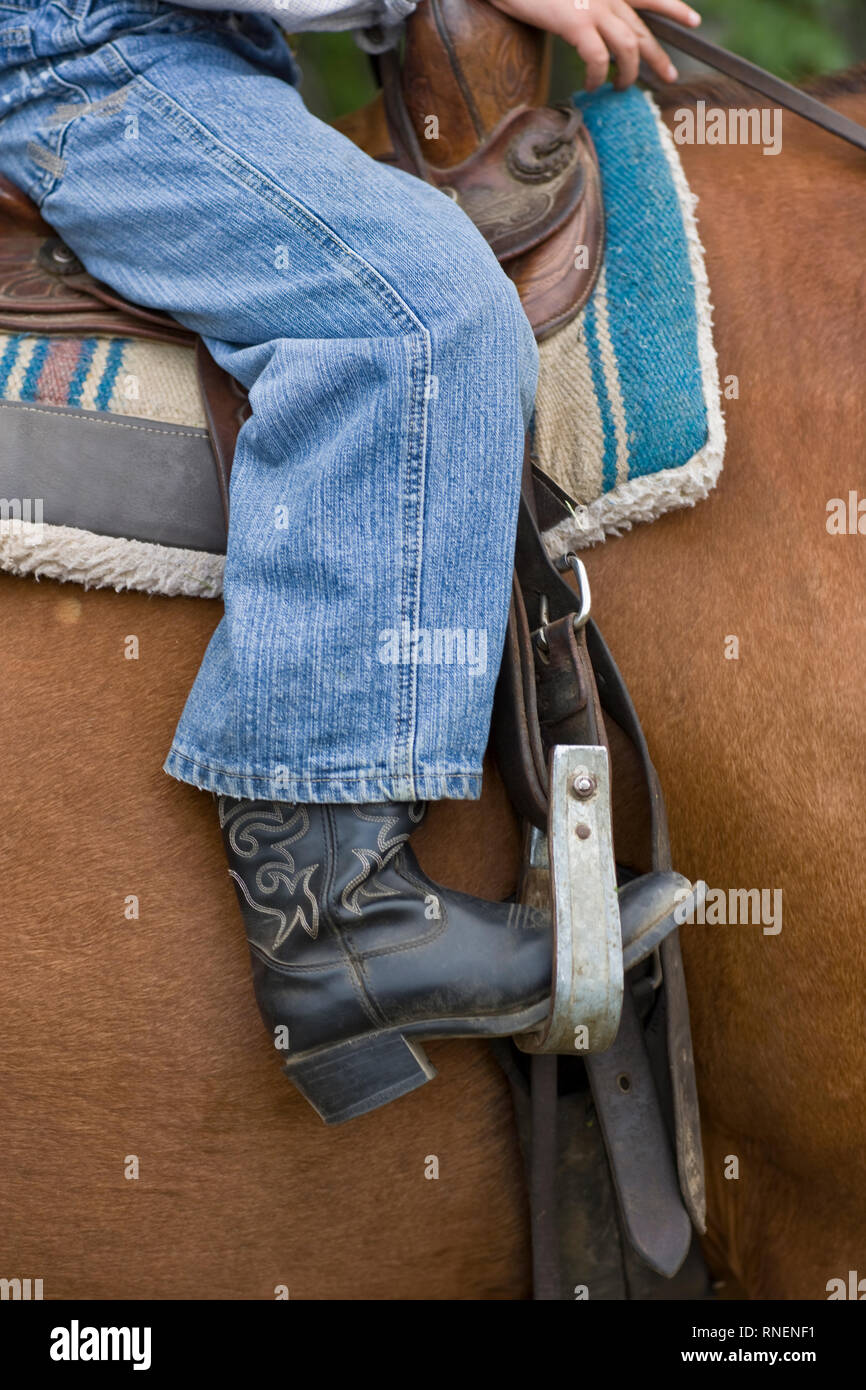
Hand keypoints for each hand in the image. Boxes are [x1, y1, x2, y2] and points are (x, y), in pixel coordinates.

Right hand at [485, 0, 701, 90]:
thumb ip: (582, 6)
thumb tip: (586, 28)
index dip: (673, 8)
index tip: (692, 21)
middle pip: (642, 29)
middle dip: (658, 56)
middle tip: (668, 76)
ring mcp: (593, 6)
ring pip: (628, 46)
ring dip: (628, 73)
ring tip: (621, 89)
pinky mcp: (575, 22)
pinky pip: (597, 58)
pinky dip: (597, 76)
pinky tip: (591, 86)